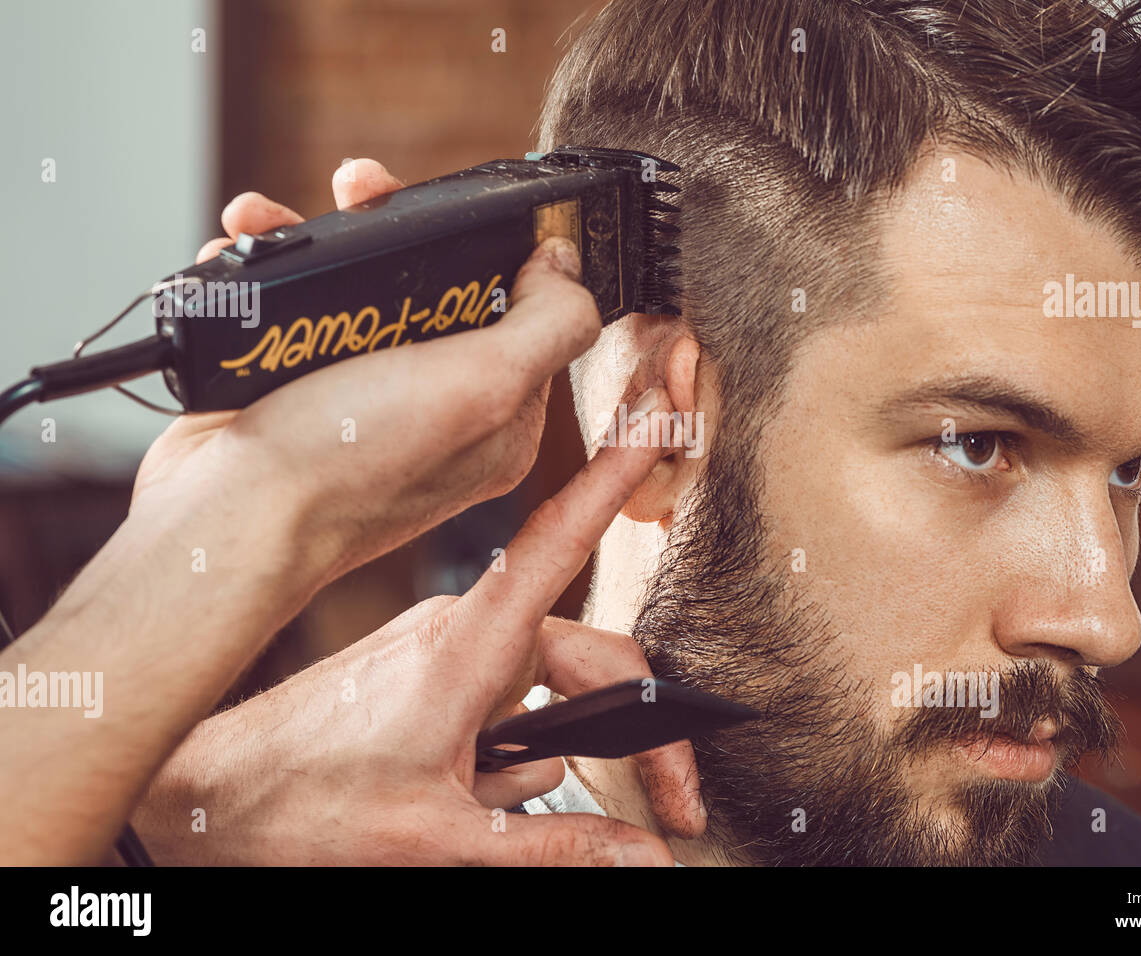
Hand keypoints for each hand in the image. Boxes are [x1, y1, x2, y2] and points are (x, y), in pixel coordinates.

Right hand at [132, 159, 598, 586]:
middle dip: (397, 227)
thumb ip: (547, 325)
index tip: (463, 210)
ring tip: (269, 219)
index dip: (498, 248)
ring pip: (358, 290)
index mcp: (499, 415)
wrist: (222, 516)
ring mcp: (364, 398)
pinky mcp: (296, 390)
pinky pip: (294, 310)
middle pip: (437, 286)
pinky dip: (268, 274)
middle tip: (357, 187)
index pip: (525, 311)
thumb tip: (566, 267)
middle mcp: (437, 406)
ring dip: (316, 238)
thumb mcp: (483, 387)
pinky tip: (241, 255)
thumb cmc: (346, 464)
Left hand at [133, 388, 702, 865]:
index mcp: (466, 648)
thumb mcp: (442, 839)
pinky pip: (504, 696)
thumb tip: (640, 858)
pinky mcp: (426, 669)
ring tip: (513, 810)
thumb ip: (555, 845)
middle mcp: (461, 631)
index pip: (560, 542)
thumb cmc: (302, 805)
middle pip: (584, 654)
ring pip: (544, 684)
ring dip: (555, 750)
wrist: (213, 800)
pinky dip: (510, 750)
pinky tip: (478, 792)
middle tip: (670, 803)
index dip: (615, 478)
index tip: (654, 421)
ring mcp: (442, 647)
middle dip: (633, 728)